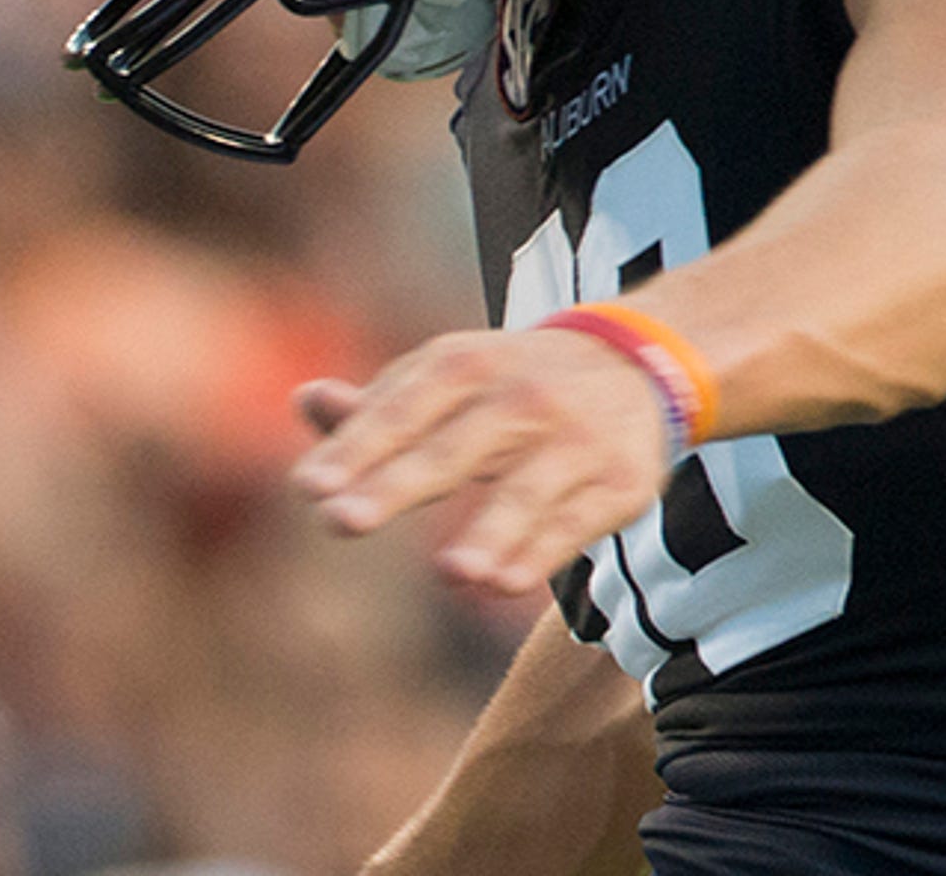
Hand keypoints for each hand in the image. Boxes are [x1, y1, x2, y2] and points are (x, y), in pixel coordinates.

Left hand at [290, 329, 673, 598]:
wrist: (639, 361)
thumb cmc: (514, 383)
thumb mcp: (452, 377)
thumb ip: (379, 404)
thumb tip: (306, 400)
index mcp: (466, 367)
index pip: (403, 408)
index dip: (356, 446)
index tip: (309, 488)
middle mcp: (520, 397)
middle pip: (453, 446)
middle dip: (397, 482)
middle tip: (340, 520)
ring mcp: (574, 441)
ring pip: (526, 489)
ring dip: (489, 530)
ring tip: (450, 571)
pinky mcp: (618, 483)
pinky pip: (576, 522)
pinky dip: (542, 552)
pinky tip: (504, 584)